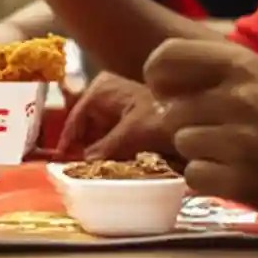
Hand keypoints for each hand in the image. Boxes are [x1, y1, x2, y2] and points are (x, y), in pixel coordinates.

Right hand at [56, 72, 172, 161]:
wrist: (195, 118)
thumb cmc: (162, 119)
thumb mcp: (131, 135)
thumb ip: (104, 149)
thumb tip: (84, 164)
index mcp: (99, 89)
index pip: (74, 118)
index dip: (68, 142)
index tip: (61, 162)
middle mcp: (104, 92)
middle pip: (84, 125)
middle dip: (83, 146)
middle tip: (78, 169)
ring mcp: (116, 104)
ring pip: (96, 132)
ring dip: (97, 150)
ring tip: (92, 169)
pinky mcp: (127, 117)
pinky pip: (110, 135)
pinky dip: (109, 148)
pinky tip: (110, 162)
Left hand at [145, 39, 257, 232]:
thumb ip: (217, 77)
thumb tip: (159, 87)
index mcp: (244, 64)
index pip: (166, 56)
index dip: (156, 77)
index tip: (166, 93)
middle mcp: (239, 96)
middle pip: (170, 110)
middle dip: (187, 126)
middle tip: (220, 137)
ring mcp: (240, 139)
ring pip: (181, 143)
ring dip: (201, 154)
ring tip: (237, 157)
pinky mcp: (242, 180)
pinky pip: (194, 176)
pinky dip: (211, 181)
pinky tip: (241, 178)